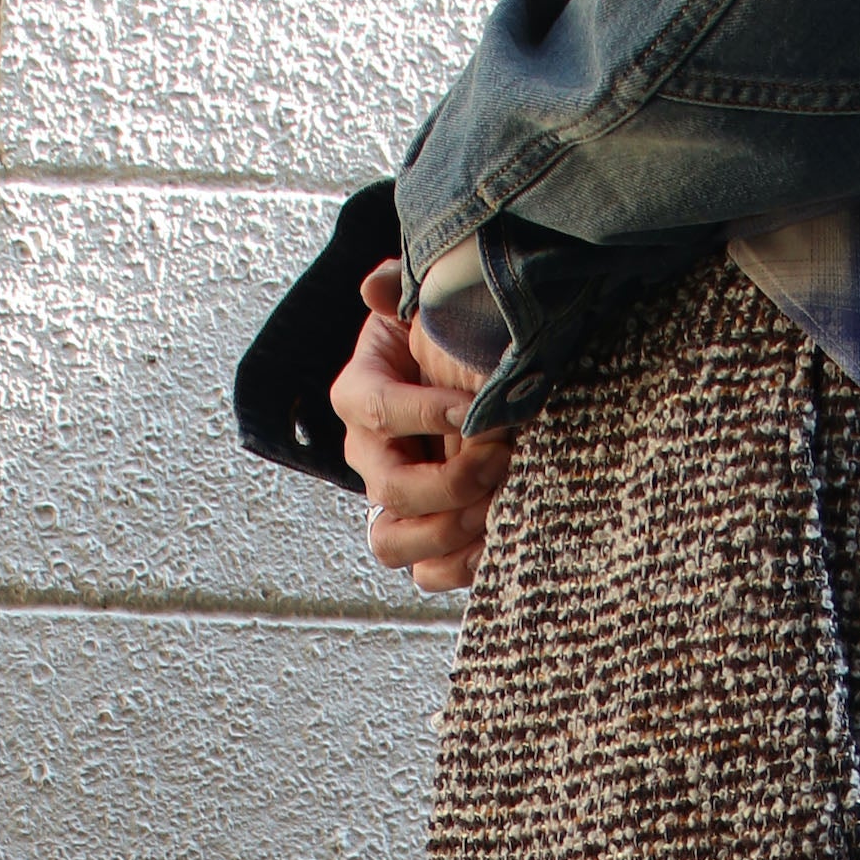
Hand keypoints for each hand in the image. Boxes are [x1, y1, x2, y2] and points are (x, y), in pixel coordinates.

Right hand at [332, 260, 514, 592]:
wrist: (469, 380)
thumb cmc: (446, 336)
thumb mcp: (426, 303)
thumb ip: (399, 288)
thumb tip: (375, 286)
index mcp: (358, 396)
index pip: (377, 409)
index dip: (425, 412)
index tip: (475, 406)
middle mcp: (367, 456)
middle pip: (389, 487)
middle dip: (449, 480)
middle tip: (500, 457)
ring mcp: (391, 503)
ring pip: (393, 542)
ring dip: (448, 531)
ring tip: (497, 508)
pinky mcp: (423, 536)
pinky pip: (425, 574)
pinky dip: (458, 569)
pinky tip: (497, 545)